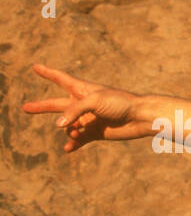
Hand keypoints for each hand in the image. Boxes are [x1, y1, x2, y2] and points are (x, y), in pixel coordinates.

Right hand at [21, 62, 154, 151]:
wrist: (140, 118)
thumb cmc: (120, 103)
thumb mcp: (94, 101)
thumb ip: (74, 111)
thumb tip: (58, 126)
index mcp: (82, 90)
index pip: (60, 79)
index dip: (48, 73)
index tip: (35, 67)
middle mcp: (83, 104)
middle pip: (57, 106)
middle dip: (41, 106)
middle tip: (25, 107)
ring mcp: (88, 119)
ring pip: (68, 126)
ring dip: (69, 130)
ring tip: (76, 132)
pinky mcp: (95, 132)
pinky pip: (79, 139)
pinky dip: (73, 143)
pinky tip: (68, 148)